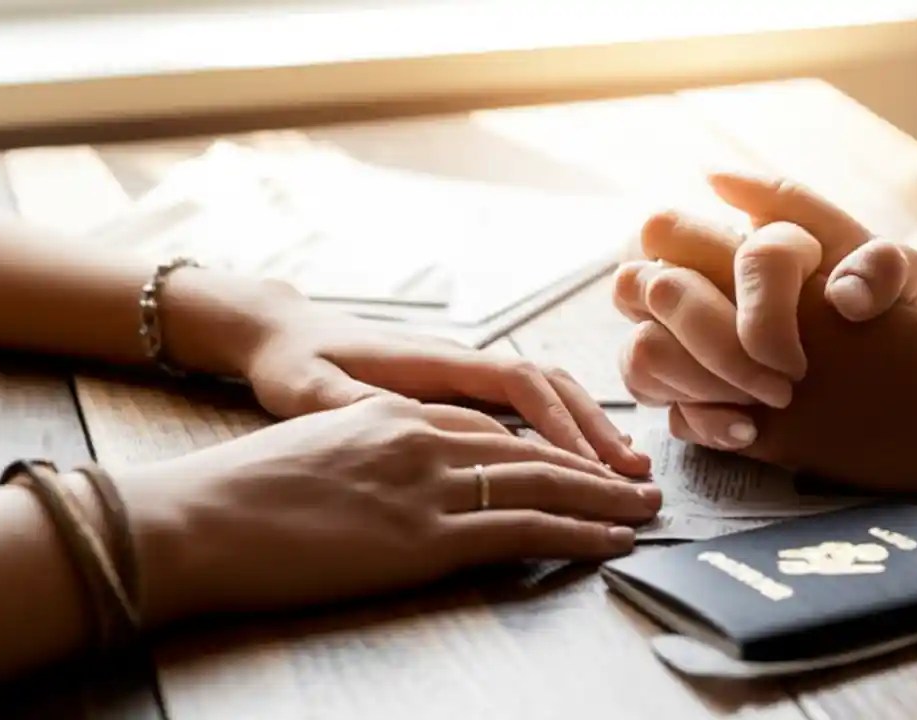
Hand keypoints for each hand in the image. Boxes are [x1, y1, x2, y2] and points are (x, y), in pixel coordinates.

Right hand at [117, 395, 661, 625]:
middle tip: (640, 478)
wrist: (196, 516)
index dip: (552, 440)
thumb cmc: (245, 488)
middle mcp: (424, 435)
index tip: (588, 457)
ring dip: (601, 497)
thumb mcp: (323, 443)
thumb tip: (410, 470)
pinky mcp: (423, 535)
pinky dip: (576, 533)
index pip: (499, 422)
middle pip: (533, 444)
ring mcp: (427, 483)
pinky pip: (523, 528)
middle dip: (594, 462)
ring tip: (643, 509)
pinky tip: (610, 538)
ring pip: (542, 481)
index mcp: (400, 412)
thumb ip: (378, 446)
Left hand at [169, 277, 648, 476]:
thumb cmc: (296, 363)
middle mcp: (462, 360)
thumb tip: (400, 421)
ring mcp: (466, 372)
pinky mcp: (462, 387)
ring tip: (626, 467)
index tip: (587, 465)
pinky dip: (563, 427)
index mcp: (434, 361)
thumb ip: (355, 406)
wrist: (285, 334)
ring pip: (547, 391)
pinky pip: (528, 403)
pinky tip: (581, 457)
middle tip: (632, 474)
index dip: (557, 422)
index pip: (516, 383)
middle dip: (593, 428)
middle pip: (549, 384)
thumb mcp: (311, 390)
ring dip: (587, 426)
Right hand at [613, 174, 916, 448]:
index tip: (800, 365)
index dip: (766, 310)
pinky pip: (642, 383)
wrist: (871, 353)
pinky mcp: (667, 364)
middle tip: (776, 388)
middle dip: (718, 342)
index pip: (746, 253)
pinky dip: (690, 413)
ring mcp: (674, 313)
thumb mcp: (901, 279)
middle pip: (666, 284)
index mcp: (768, 233)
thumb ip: (882, 271)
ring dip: (698, 380)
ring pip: (641, 337)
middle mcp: (706, 262)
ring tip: (756, 409)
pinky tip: (745, 432)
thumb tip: (843, 295)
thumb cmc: (879, 303)